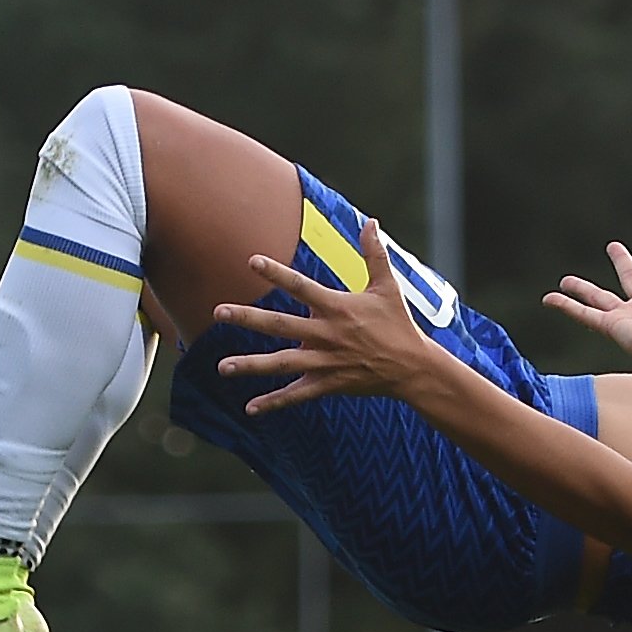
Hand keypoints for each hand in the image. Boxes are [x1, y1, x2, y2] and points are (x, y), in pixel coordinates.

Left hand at [214, 220, 436, 413]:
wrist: (413, 368)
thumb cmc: (399, 325)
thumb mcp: (388, 287)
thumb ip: (374, 254)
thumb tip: (371, 222)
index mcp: (338, 308)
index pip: (301, 286)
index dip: (277, 273)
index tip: (252, 261)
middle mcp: (327, 334)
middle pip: (281, 325)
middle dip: (248, 318)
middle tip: (218, 312)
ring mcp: (326, 361)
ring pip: (282, 363)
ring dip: (251, 365)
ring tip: (222, 367)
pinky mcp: (328, 384)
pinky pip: (297, 394)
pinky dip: (274, 402)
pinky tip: (250, 408)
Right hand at [543, 218, 631, 387]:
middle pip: (631, 278)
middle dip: (623, 262)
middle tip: (613, 246)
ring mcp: (626, 316)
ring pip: (599, 297)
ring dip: (583, 289)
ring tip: (565, 279)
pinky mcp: (610, 326)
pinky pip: (584, 314)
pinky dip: (566, 307)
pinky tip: (550, 298)